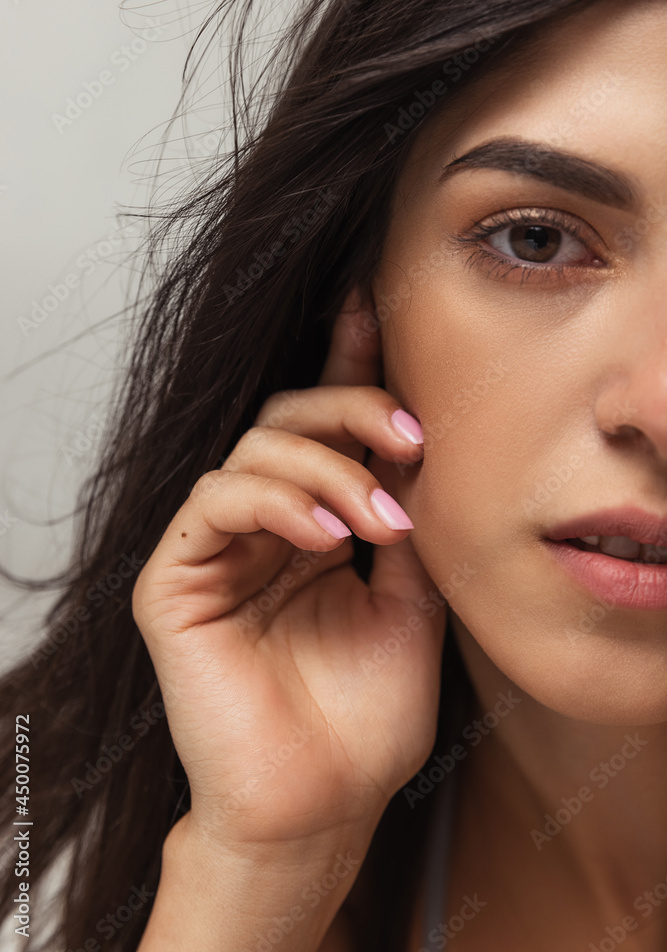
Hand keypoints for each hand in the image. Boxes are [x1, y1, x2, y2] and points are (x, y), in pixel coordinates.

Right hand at [131, 286, 446, 853]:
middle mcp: (261, 531)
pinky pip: (216, 500)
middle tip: (410, 437)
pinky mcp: (174, 579)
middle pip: (288, 421)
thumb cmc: (364, 721)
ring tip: (377, 521)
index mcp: (311, 531)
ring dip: (325, 467)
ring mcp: (215, 551)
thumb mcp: (411, 604)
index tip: (372, 311)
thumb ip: (403, 520)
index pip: (321, 432)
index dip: (345, 367)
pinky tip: (324, 534)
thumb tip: (415, 449)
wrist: (321, 807)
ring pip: (254, 450)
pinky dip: (274, 499)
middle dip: (352, 410)